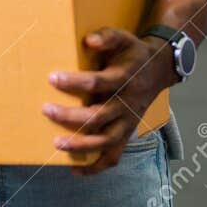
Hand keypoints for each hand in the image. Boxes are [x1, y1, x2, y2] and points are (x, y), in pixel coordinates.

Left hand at [42, 28, 173, 175]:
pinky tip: (75, 170)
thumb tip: (89, 41)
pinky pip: (114, 156)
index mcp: (125, 78)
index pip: (99, 83)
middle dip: (71, 116)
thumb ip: (106, 37)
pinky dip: (97, 166)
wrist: (159, 69)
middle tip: (46, 110)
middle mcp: (127, 103)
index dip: (75, 82)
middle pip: (100, 116)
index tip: (52, 78)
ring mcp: (128, 121)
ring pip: (107, 140)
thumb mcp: (123, 37)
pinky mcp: (127, 133)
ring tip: (56, 143)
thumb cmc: (132, 52)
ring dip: (82, 145)